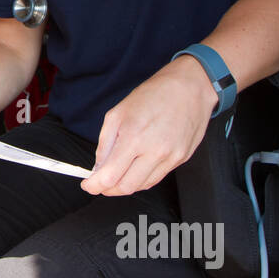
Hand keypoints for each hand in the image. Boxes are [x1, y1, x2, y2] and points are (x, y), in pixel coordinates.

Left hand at [80, 56, 217, 196]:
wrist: (190, 87)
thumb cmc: (154, 95)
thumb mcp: (117, 113)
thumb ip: (105, 143)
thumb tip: (98, 167)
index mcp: (134, 137)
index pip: (110, 176)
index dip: (95, 186)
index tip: (88, 185)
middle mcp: (154, 151)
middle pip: (126, 187)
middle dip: (108, 189)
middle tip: (100, 183)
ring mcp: (170, 157)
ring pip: (142, 186)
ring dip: (125, 185)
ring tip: (117, 175)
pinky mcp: (181, 159)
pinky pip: (157, 178)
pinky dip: (142, 179)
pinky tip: (135, 170)